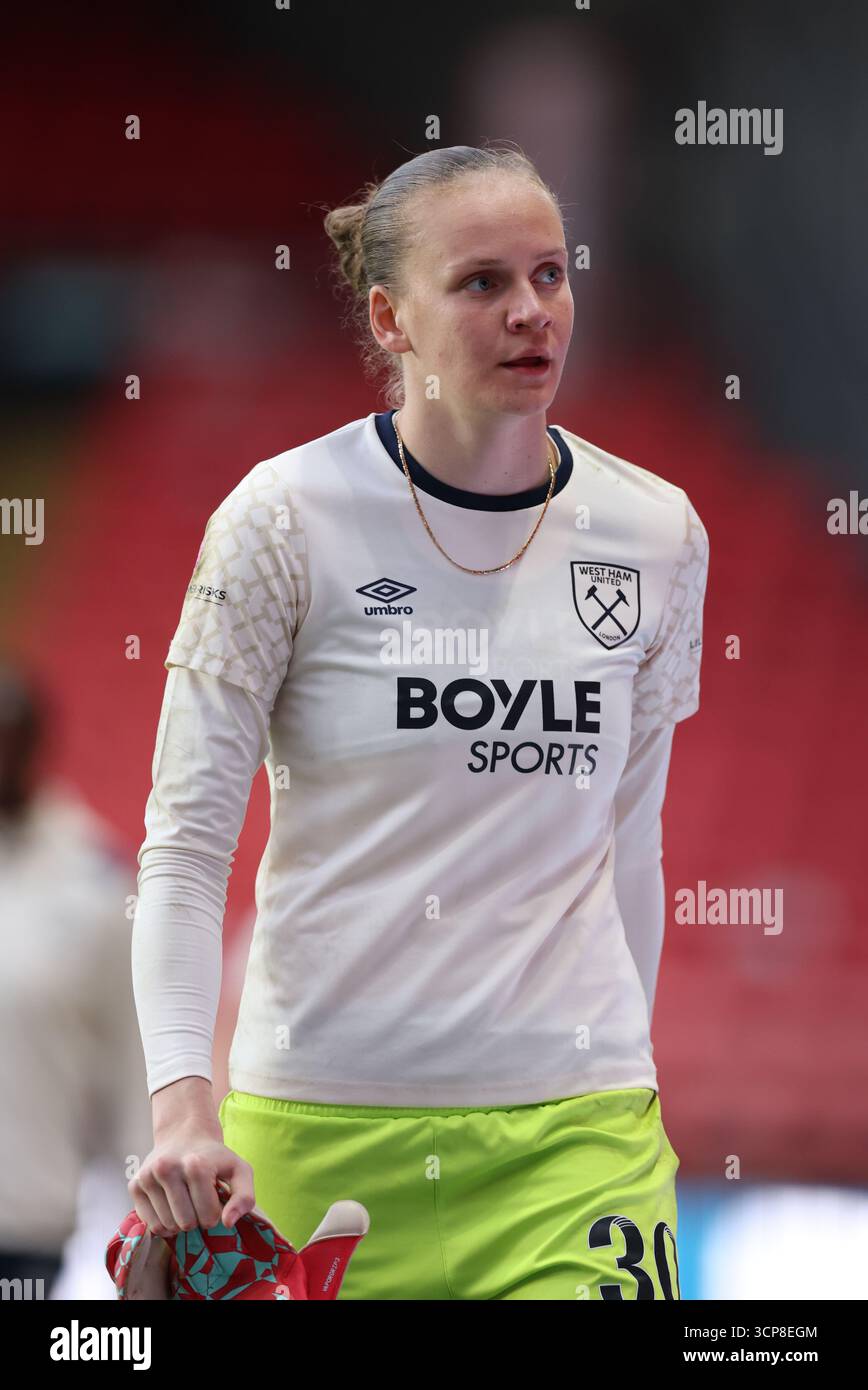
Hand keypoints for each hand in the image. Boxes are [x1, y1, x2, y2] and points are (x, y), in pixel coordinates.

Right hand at [129, 1119, 255, 1236]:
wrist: (184, 1136)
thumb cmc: (215, 1158)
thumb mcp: (240, 1171)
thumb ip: (244, 1197)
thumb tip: (227, 1223)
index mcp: (196, 1165)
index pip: (208, 1217)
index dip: (214, 1214)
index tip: (213, 1199)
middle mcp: (167, 1168)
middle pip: (186, 1224)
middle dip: (196, 1219)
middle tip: (198, 1200)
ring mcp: (148, 1176)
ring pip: (167, 1227)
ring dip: (179, 1222)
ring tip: (185, 1201)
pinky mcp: (134, 1185)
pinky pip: (150, 1225)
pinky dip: (163, 1222)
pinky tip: (170, 1205)